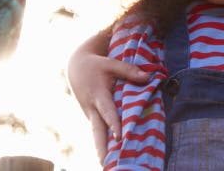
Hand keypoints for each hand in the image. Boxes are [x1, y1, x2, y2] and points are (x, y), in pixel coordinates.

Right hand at [66, 32, 148, 162]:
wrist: (76, 68)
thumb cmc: (97, 65)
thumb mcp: (111, 63)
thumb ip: (129, 71)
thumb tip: (148, 78)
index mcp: (98, 95)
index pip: (107, 112)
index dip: (114, 124)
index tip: (119, 137)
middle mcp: (92, 109)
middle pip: (97, 132)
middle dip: (101, 149)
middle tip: (106, 164)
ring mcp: (90, 115)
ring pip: (96, 135)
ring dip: (101, 150)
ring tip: (107, 166)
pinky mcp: (92, 117)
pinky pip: (99, 131)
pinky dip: (103, 143)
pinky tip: (110, 156)